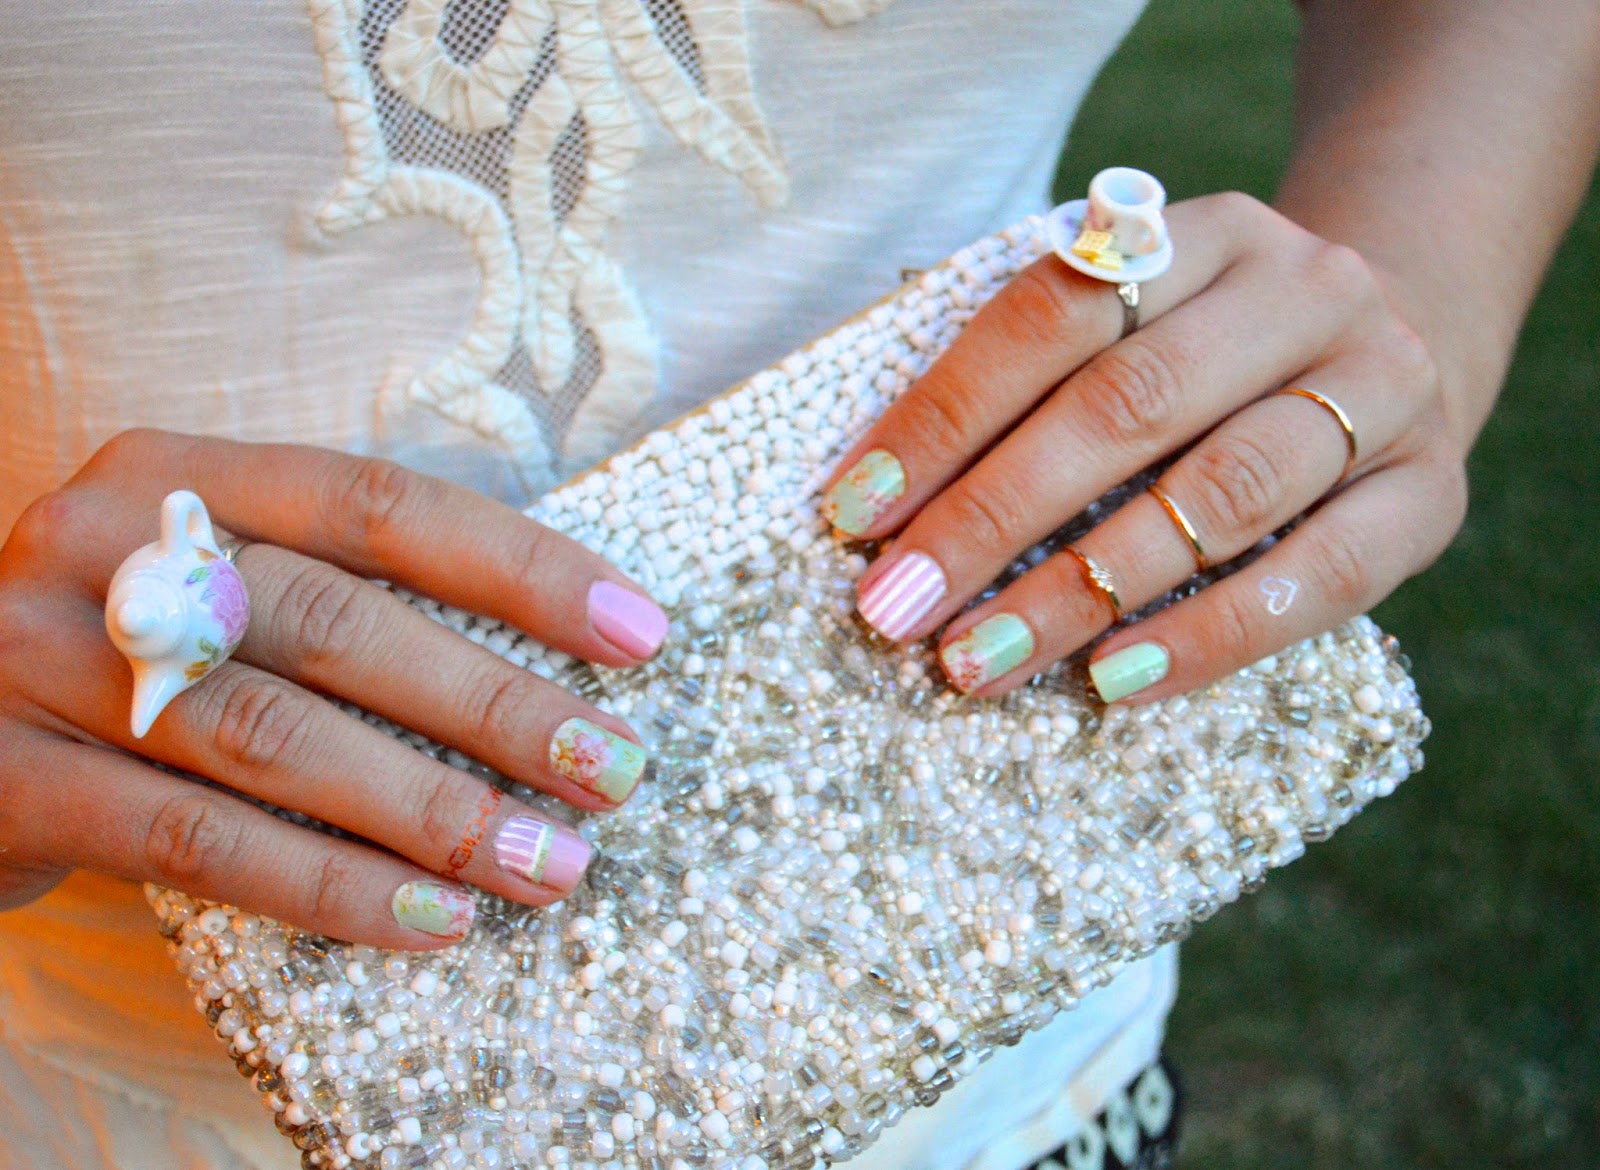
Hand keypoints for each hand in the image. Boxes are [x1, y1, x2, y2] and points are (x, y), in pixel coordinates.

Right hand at [0, 430, 668, 947]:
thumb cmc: (122, 647)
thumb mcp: (212, 582)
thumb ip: (334, 595)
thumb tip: (543, 665)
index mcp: (178, 475)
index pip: (383, 507)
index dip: (521, 568)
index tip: (639, 633)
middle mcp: (111, 551)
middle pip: (344, 626)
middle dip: (499, 705)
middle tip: (618, 770)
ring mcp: (47, 663)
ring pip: (282, 741)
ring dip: (437, 811)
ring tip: (551, 862)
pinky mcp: (14, 783)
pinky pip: (204, 847)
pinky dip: (333, 889)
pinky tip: (435, 922)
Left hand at [822, 193, 1467, 702]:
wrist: (1404, 343)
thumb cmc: (1211, 353)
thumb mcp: (1136, 320)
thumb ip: (1028, 375)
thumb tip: (875, 498)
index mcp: (1204, 231)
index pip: (1053, 314)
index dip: (945, 415)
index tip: (854, 511)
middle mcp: (1303, 292)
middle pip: (1129, 405)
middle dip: (993, 516)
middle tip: (896, 607)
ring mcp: (1382, 388)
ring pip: (1220, 496)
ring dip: (1081, 590)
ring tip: (977, 659)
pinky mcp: (1431, 493)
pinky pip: (1321, 579)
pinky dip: (1208, 636)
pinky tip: (1112, 681)